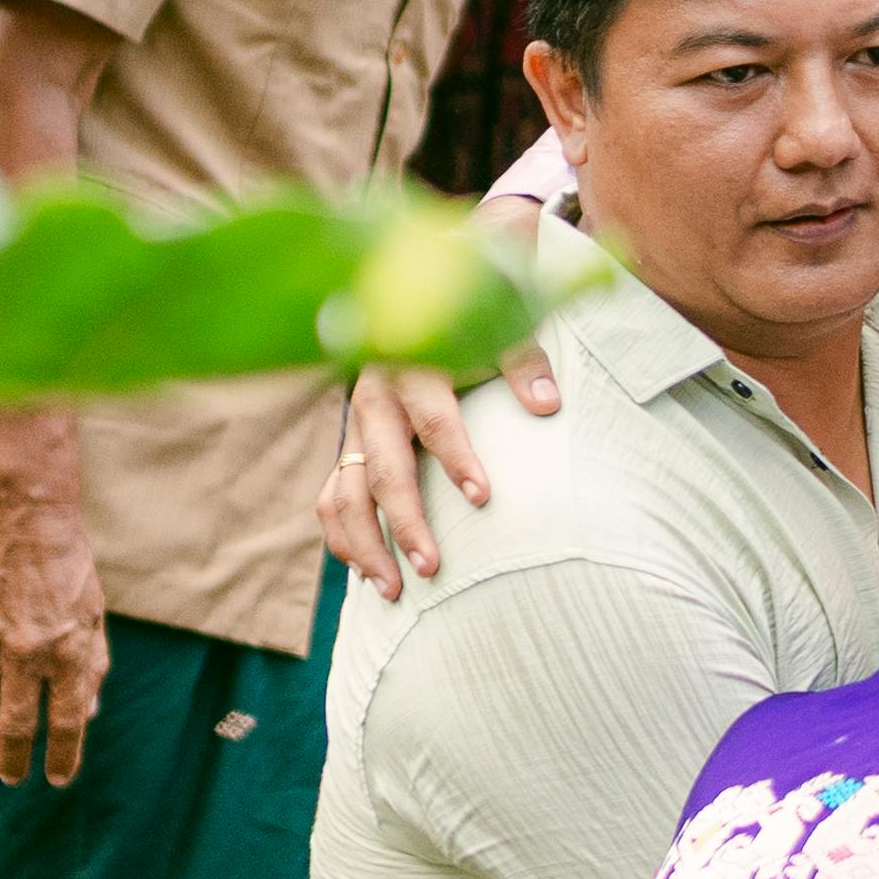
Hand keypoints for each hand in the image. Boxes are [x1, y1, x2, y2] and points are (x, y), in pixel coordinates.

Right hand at [0, 481, 108, 787]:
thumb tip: (88, 713)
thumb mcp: (95, 613)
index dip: (62, 757)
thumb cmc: (69, 563)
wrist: (25, 516)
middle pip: (15, 728)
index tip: (57, 778)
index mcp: (70, 651)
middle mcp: (29, 654)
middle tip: (13, 777)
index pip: (66, 722)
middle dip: (14, 761)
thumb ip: (93, 665)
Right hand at [322, 257, 559, 601]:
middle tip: (432, 568)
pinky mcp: (347, 446)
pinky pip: (330, 497)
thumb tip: (548, 406)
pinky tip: (365, 572)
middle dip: (404, 521)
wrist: (421, 286)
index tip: (482, 498)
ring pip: (343, 492)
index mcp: (413, 364)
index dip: (457, 457)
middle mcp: (375, 398)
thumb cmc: (472, 311)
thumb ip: (522, 360)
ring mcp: (354, 426)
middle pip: (382, 468)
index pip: (434, 418)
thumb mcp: (500, 325)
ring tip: (391, 593)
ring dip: (364, 544)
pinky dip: (342, 536)